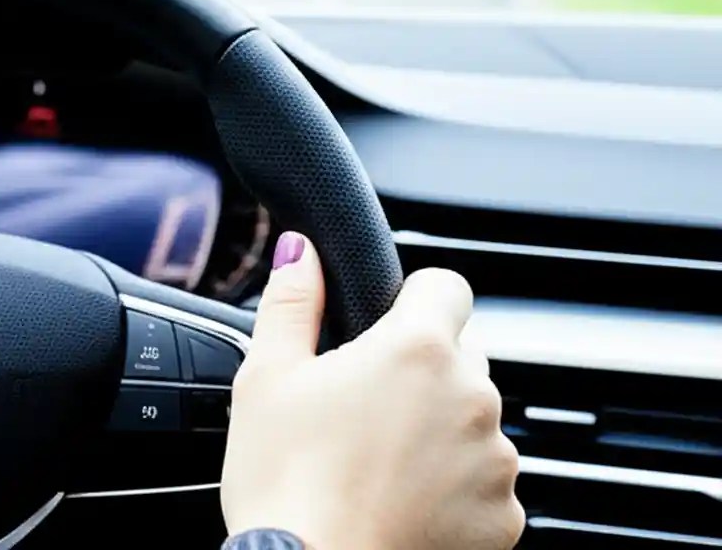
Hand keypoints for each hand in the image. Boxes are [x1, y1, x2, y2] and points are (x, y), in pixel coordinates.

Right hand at [220, 232, 523, 548]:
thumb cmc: (285, 484)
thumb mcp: (267, 378)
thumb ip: (291, 302)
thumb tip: (301, 252)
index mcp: (417, 349)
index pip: (445, 287)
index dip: (410, 301)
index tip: (381, 331)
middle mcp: (472, 398)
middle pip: (460, 358)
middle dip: (418, 374)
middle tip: (359, 412)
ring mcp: (495, 462)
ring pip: (472, 424)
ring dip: (437, 433)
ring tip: (373, 468)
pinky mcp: (504, 519)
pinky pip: (483, 485)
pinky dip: (451, 491)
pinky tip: (398, 505)